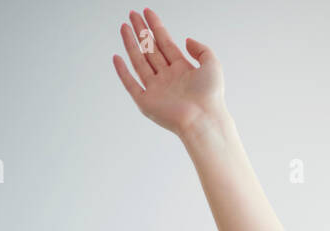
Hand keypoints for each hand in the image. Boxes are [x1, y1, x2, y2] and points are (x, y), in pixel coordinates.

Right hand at [113, 9, 224, 136]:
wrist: (203, 119)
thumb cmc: (210, 96)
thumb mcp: (212, 65)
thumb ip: (202, 49)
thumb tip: (186, 40)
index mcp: (182, 70)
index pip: (165, 43)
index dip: (156, 27)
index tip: (147, 12)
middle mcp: (168, 78)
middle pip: (151, 49)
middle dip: (141, 31)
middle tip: (132, 14)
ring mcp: (156, 89)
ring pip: (139, 62)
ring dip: (131, 44)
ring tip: (124, 26)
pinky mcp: (146, 102)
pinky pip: (131, 84)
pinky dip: (123, 72)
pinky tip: (117, 57)